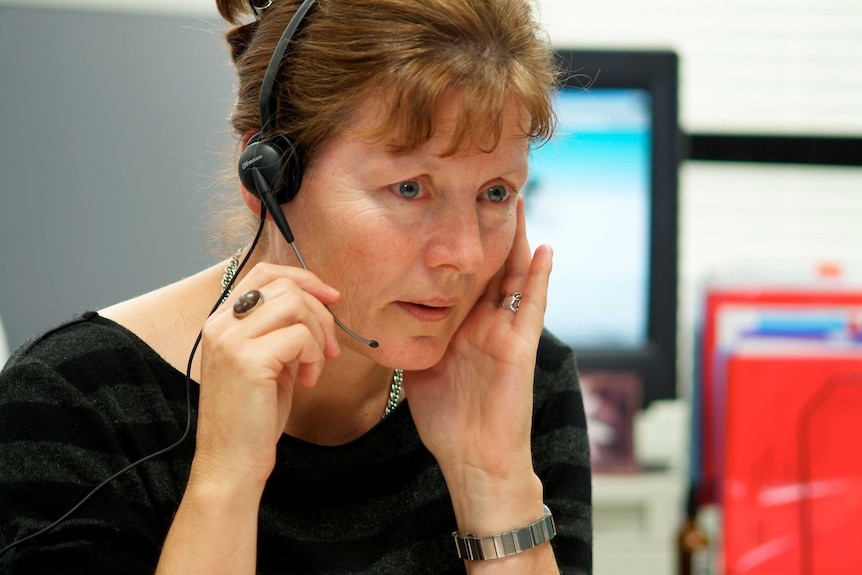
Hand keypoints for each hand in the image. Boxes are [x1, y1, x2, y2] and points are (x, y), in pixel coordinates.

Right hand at [193, 263, 340, 489]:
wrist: (231, 463)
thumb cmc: (254, 417)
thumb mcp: (269, 361)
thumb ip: (283, 329)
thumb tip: (319, 300)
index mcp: (221, 321)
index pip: (264, 272)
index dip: (303, 278)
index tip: (330, 298)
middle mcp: (219, 324)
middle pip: (284, 285)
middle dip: (320, 312)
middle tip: (330, 348)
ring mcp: (230, 340)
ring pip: (294, 304)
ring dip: (318, 334)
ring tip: (315, 366)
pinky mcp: (247, 359)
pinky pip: (299, 336)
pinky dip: (313, 356)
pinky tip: (307, 382)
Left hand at [405, 197, 552, 509]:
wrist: (472, 458)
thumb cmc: (447, 420)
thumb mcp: (420, 369)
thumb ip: (413, 339)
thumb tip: (384, 315)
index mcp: (462, 328)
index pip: (462, 278)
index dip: (459, 247)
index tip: (449, 211)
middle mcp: (485, 324)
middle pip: (490, 267)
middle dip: (489, 231)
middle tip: (486, 191)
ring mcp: (505, 333)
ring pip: (513, 277)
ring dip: (517, 240)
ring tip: (516, 202)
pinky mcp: (520, 347)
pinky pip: (532, 306)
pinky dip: (540, 278)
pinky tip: (543, 248)